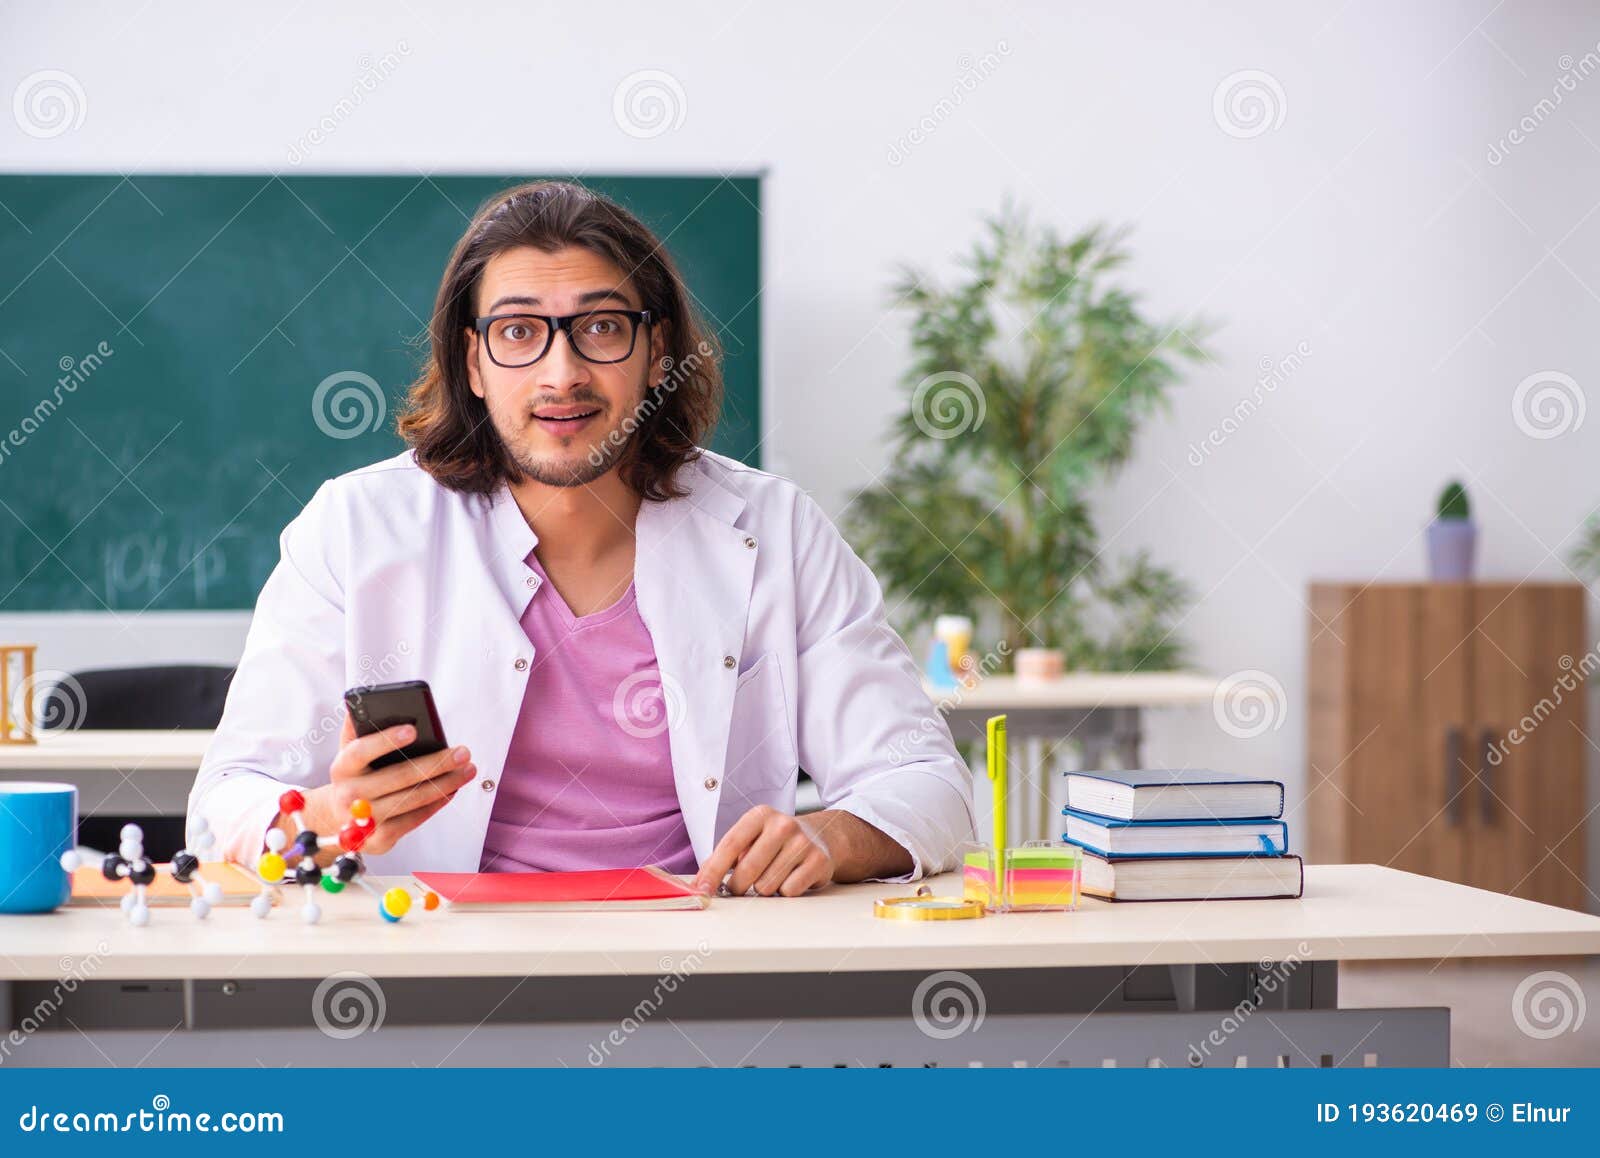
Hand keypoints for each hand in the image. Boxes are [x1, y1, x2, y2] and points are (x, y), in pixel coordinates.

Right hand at [273, 712, 476, 860]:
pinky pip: (414, 819)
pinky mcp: (379, 840)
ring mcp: (363, 821)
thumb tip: (363, 698)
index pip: (362, 751)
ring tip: (468, 769)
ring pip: (412, 799)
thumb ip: (357, 726)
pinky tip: (453, 789)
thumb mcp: (350, 751)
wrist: (336, 819)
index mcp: (342, 767)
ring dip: (446, 783)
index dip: (386, 740)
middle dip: (436, 763)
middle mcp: (349, 795)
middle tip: (463, 752)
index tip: (413, 729)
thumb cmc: (355, 776)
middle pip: (398, 777)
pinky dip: (437, 803)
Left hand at [692, 805, 834, 896]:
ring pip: (766, 886)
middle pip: (747, 871)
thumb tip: (700, 882)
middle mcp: (783, 825)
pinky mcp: (818, 861)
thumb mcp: (751, 838)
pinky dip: (785, 891)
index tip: (701, 890)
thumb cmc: (777, 841)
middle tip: (742, 885)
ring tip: (774, 874)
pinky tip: (792, 876)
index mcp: (760, 815)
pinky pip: (789, 891)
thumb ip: (724, 856)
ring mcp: (802, 842)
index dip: (713, 870)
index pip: (730, 845)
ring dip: (765, 888)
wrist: (822, 835)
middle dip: (738, 886)